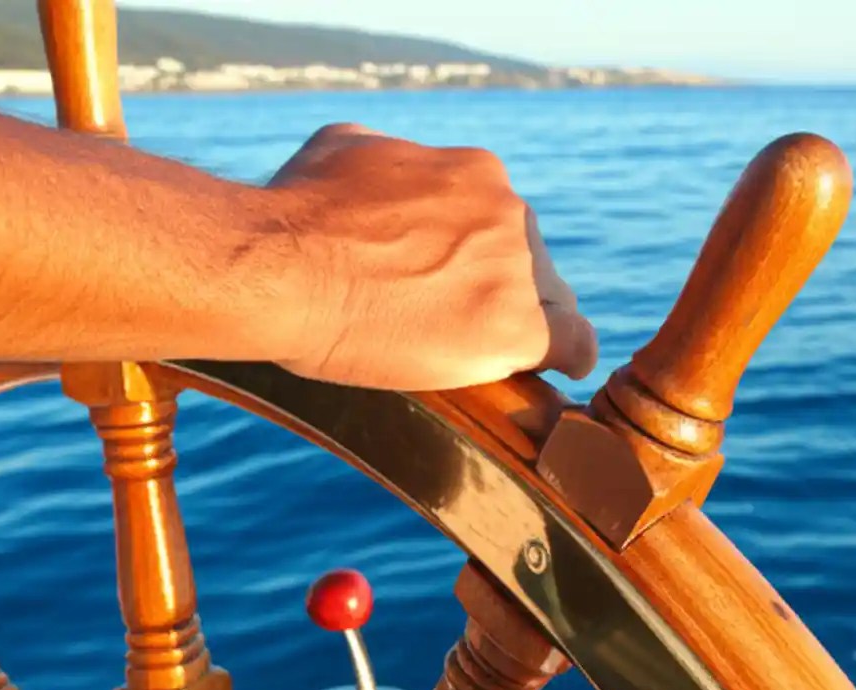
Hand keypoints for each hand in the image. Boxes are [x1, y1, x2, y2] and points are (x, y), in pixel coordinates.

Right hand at [268, 123, 597, 390]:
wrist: (283, 268)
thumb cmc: (297, 211)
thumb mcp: (345, 148)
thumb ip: (386, 157)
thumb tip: (382, 167)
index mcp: (477, 173)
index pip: (503, 224)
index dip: (481, 259)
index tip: (453, 282)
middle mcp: (509, 213)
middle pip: (530, 263)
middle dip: (496, 290)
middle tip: (444, 321)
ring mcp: (518, 270)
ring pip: (547, 304)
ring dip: (513, 324)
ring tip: (462, 352)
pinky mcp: (517, 327)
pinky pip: (572, 345)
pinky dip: (565, 360)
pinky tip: (557, 374)